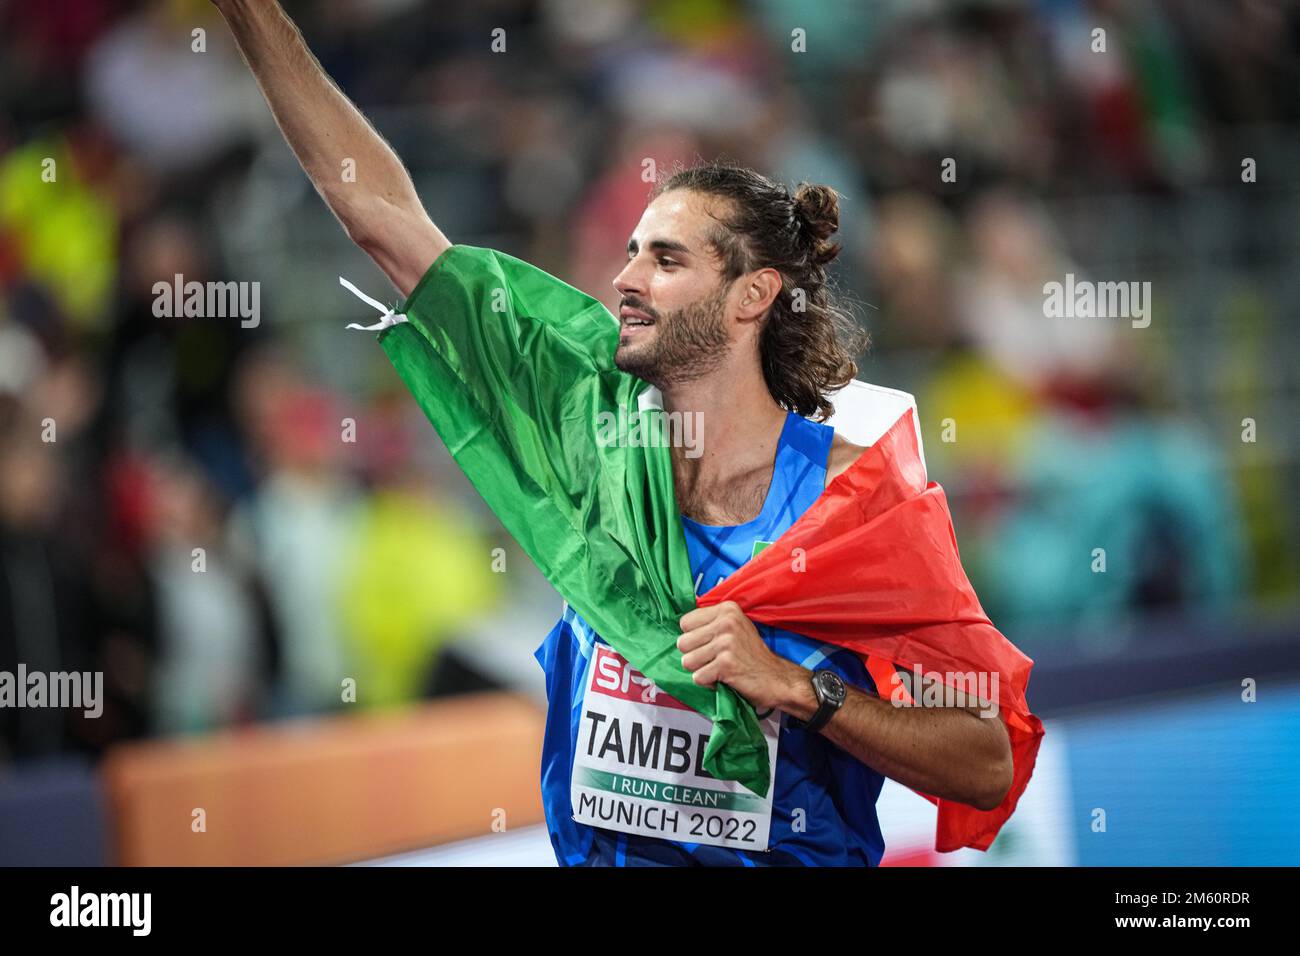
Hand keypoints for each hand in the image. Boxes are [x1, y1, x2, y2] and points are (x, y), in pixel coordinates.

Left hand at [677, 601, 802, 712]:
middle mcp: (727, 622)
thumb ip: (711, 622)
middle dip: (694, 655)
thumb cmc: (752, 655)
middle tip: (713, 659)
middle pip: (682, 642)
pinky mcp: (726, 664)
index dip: (693, 637)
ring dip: (700, 670)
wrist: (777, 679)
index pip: (685, 622)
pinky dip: (708, 682)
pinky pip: (698, 677)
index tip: (709, 643)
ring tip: (718, 668)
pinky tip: (723, 678)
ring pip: (687, 661)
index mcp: (727, 609)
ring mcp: (726, 643)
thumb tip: (681, 625)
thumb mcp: (735, 626)